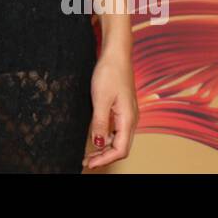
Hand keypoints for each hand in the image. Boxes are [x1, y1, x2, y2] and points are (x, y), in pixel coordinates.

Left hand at [83, 52, 137, 169]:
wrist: (116, 54)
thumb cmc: (110, 72)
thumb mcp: (100, 99)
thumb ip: (100, 123)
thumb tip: (99, 144)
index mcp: (128, 118)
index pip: (121, 149)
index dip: (106, 159)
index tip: (90, 163)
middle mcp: (131, 119)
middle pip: (121, 147)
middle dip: (105, 157)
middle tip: (87, 162)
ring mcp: (127, 114)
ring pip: (119, 139)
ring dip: (105, 149)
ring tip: (89, 154)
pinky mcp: (122, 108)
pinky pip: (117, 129)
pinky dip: (107, 138)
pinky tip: (96, 137)